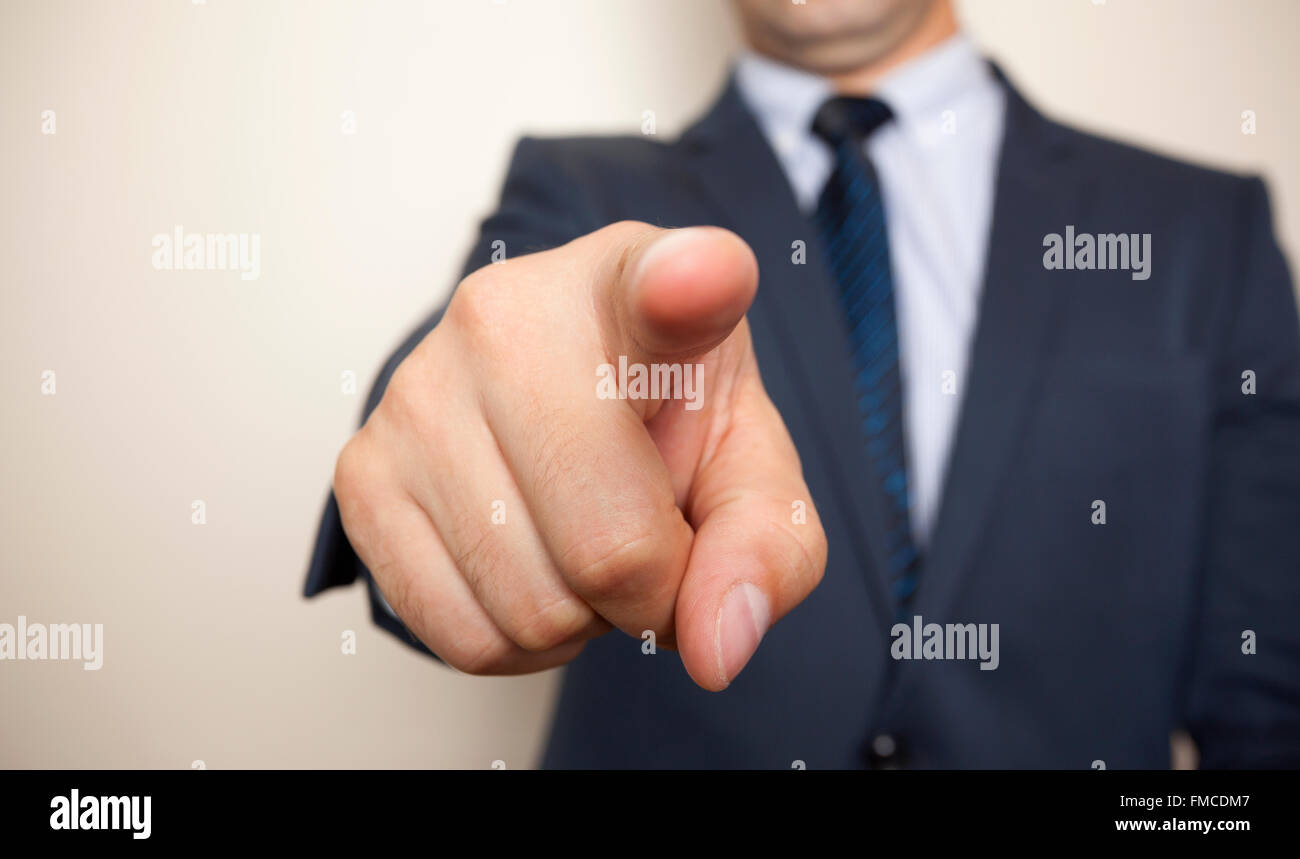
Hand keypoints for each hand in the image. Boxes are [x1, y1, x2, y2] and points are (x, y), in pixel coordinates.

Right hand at [333, 221, 826, 689]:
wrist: (551, 402)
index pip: (666, 280)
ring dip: (583, 622)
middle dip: (652, 594)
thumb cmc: (661, 422)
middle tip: (649, 542)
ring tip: (583, 544)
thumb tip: (714, 647)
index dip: (693, 283)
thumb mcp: (748, 467)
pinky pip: (462, 637)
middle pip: (611, 548)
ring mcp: (417, 392)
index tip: (708, 273)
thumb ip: (768, 548)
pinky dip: (519, 645)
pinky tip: (534, 576)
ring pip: (531, 608)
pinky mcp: (361, 471)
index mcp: (634, 285)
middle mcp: (508, 318)